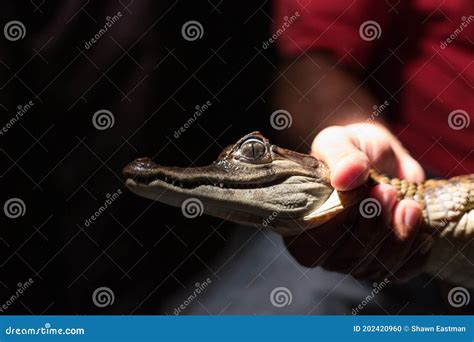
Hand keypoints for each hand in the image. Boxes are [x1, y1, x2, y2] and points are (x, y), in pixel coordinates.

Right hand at [284, 123, 433, 280]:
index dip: (337, 226)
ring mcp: (353, 260)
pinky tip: (422, 232)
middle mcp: (323, 249)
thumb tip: (346, 177)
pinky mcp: (382, 263)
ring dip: (398, 236)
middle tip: (388, 191)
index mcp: (301, 222)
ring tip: (410, 205)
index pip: (311, 244)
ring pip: (377, 266)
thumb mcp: (338, 142)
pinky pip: (399, 272)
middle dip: (374, 226)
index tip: (362, 195)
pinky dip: (414, 254)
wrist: (376, 154)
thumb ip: (340, 157)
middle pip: (348, 257)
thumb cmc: (348, 148)